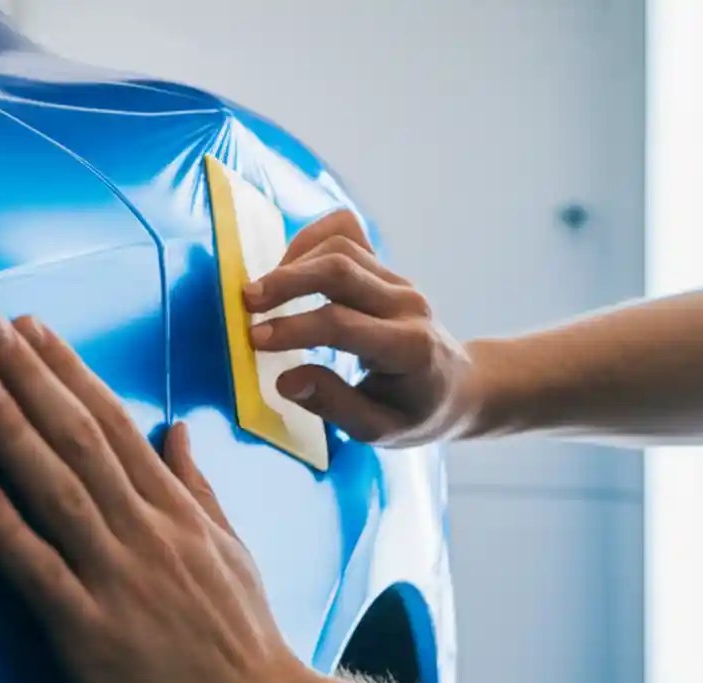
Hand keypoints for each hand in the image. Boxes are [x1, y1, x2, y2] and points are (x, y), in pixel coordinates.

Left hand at [0, 311, 314, 682]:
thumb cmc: (238, 631)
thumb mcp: (230, 547)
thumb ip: (197, 486)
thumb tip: (177, 429)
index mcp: (175, 509)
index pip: (115, 423)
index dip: (69, 371)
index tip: (33, 329)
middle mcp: (145, 529)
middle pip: (80, 437)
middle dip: (30, 375)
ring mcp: (116, 575)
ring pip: (55, 485)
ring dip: (10, 424)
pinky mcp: (86, 627)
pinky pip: (37, 565)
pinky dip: (1, 519)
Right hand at [243, 210, 477, 446]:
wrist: (457, 387)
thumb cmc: (413, 413)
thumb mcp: (377, 430)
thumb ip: (333, 405)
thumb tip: (285, 380)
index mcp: (407, 348)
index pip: (342, 325)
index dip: (293, 329)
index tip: (254, 339)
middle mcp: (406, 305)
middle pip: (340, 271)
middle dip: (287, 282)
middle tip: (246, 301)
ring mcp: (398, 281)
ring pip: (341, 246)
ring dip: (294, 262)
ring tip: (261, 292)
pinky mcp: (387, 268)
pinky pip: (348, 233)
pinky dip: (312, 240)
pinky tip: (289, 266)